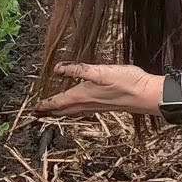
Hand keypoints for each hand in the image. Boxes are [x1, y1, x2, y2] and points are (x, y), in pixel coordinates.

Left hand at [33, 62, 164, 117]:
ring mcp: (97, 106)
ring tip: (53, 111)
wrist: (147, 95)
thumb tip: (57, 68)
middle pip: (63, 110)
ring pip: (73, 111)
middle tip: (38, 113)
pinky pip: (83, 110)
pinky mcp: (105, 105)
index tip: (34, 109)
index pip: (58, 102)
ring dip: (61, 111)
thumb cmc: (126, 82)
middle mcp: (87, 103)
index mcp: (82, 96)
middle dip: (50, 111)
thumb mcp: (100, 71)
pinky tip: (79, 107)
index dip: (45, 104)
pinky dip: (74, 109)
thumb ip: (77, 69)